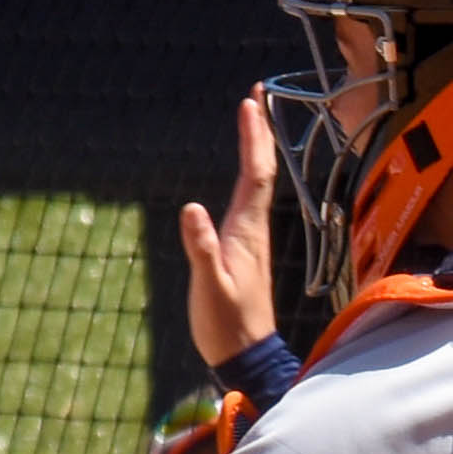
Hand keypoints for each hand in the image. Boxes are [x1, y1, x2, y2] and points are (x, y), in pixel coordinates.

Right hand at [180, 93, 278, 365]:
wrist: (245, 356)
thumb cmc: (226, 324)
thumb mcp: (208, 286)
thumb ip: (202, 248)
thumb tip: (192, 208)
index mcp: (247, 230)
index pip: (255, 173)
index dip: (254, 137)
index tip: (250, 102)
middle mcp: (254, 229)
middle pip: (261, 171)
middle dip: (258, 132)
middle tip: (255, 96)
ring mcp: (251, 240)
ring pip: (258, 184)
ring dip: (256, 151)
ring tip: (252, 124)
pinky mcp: (245, 252)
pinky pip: (250, 202)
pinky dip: (248, 178)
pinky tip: (244, 178)